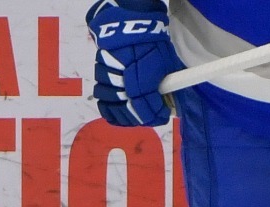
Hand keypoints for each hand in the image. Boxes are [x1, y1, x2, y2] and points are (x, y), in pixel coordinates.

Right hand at [86, 0, 183, 126]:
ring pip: (113, 107)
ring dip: (125, 115)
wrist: (130, 25)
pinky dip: (109, 109)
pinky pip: (101, 99)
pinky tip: (117, 112)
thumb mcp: (166, 63)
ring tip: (134, 115)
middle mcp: (123, 82)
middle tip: (150, 117)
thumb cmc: (152, 43)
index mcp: (142, 80)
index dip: (156, 116)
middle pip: (130, 112)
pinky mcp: (100, 76)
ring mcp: (109, 80)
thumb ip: (167, 85)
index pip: (147, 109)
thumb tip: (170, 103)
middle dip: (142, 118)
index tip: (163, 116)